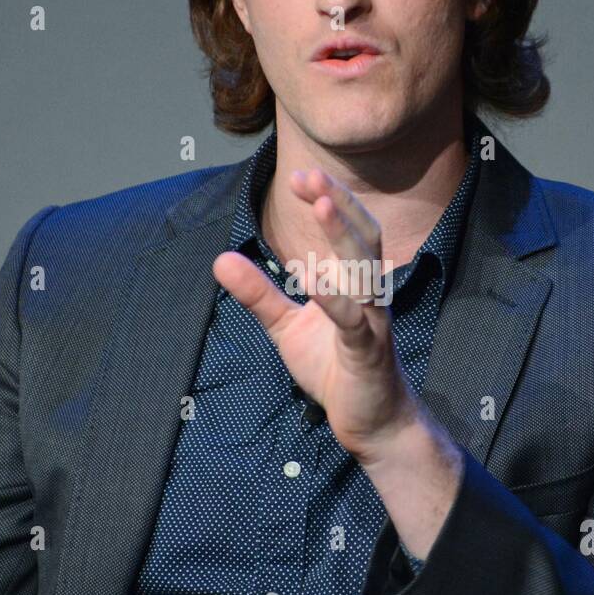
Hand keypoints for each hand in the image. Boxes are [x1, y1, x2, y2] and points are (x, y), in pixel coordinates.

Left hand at [211, 166, 421, 462]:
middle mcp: (368, 294)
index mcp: (352, 283)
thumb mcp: (286, 327)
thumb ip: (258, 294)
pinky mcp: (367, 353)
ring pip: (363, 270)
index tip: (299, 174)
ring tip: (322, 205)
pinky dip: (335, 301)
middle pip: (361, 236)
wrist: (370, 420)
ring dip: (342, 236)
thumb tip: (221, 259)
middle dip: (337, 202)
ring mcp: (372, 321)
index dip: (327, 199)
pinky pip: (353, 322)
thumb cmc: (334, 368)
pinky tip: (314, 283)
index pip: (346, 229)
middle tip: (309, 174)